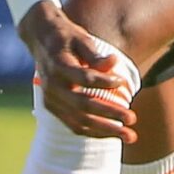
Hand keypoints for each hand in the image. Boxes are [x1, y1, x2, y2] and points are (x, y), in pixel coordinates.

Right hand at [19, 3, 136, 141]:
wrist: (40, 39)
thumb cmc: (67, 37)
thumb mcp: (81, 38)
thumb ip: (95, 54)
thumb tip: (113, 63)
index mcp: (58, 65)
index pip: (84, 78)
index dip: (104, 82)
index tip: (123, 82)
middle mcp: (52, 86)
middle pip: (83, 105)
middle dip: (110, 114)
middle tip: (132, 119)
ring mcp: (50, 99)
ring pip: (79, 121)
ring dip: (105, 131)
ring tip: (129, 136)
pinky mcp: (52, 107)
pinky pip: (74, 125)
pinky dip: (94, 132)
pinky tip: (113, 133)